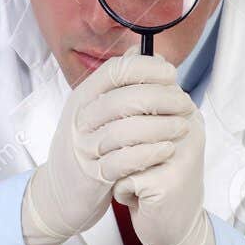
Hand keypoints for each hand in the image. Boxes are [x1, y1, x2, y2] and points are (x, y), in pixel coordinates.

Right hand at [22, 45, 193, 244]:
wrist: (59, 194)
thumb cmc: (88, 148)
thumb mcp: (96, 111)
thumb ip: (119, 84)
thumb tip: (142, 50)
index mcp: (83, 97)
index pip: (114, 71)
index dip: (146, 68)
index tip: (171, 75)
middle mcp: (81, 119)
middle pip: (123, 98)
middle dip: (161, 98)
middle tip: (185, 104)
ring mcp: (84, 148)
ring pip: (125, 130)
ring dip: (161, 127)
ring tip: (183, 127)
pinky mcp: (93, 175)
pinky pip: (124, 161)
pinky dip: (149, 153)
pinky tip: (168, 149)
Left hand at [112, 104, 215, 244]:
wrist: (177, 230)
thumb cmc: (159, 182)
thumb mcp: (155, 139)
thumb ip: (144, 108)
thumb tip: (120, 70)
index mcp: (186, 113)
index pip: (141, 92)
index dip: (122, 119)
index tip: (131, 144)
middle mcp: (189, 129)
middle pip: (130, 119)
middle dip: (118, 146)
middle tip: (133, 165)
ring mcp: (181, 155)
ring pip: (122, 149)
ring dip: (120, 169)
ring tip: (137, 180)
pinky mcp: (168, 182)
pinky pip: (122, 177)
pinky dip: (122, 192)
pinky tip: (141, 199)